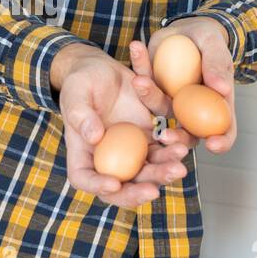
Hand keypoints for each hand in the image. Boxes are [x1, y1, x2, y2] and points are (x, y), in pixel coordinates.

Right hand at [51, 42, 193, 206]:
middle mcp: (109, 158)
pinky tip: (180, 141)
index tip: (114, 184)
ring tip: (178, 161)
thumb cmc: (81, 82)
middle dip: (140, 189)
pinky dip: (174, 146)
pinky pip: (165, 146)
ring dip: (164, 170)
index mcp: (83, 152)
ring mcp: (132, 149)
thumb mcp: (75, 93)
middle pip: (124, 183)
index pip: (85, 178)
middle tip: (155, 189)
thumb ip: (80, 114)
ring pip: (151, 169)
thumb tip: (94, 137)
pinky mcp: (151, 135)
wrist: (103, 68)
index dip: (98, 186)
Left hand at [129, 17, 237, 154]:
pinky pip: (145, 81)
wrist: (187, 30)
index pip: (225, 130)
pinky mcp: (153, 88)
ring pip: (159, 109)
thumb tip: (222, 89)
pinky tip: (137, 48)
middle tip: (164, 135)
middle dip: (176, 138)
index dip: (222, 141)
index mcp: (217, 103)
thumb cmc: (208, 40)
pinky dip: (140, 65)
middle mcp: (193, 110)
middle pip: (187, 133)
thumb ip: (218, 64)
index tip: (212, 144)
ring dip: (148, 96)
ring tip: (141, 80)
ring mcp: (171, 101)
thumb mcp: (215, 45)